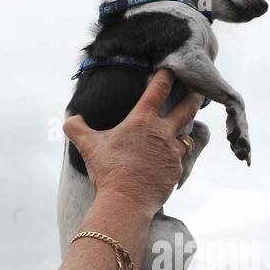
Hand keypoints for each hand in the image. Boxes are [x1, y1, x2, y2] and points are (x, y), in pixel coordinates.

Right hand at [64, 69, 203, 217]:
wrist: (127, 201)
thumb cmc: (108, 171)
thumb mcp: (89, 146)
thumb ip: (77, 128)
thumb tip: (70, 119)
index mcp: (142, 120)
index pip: (158, 90)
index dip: (167, 75)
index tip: (172, 68)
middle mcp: (162, 132)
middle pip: (186, 109)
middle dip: (194, 98)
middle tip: (199, 92)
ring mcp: (173, 152)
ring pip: (187, 137)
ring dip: (185, 133)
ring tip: (183, 132)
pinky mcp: (177, 170)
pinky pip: (180, 160)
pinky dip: (176, 158)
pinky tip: (170, 161)